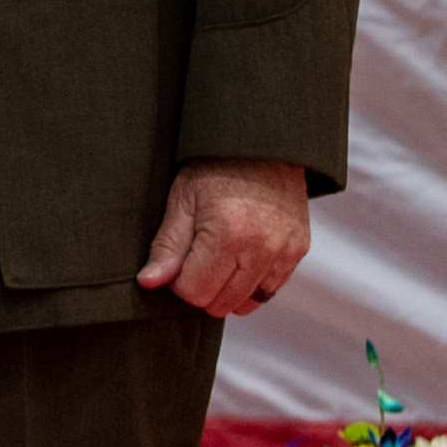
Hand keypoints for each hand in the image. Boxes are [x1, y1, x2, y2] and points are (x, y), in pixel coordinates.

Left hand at [137, 157, 310, 317]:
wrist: (263, 142)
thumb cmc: (215, 167)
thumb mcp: (183, 198)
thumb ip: (167, 246)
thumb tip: (148, 284)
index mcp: (227, 235)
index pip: (194, 293)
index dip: (179, 279)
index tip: (181, 255)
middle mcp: (261, 249)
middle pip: (220, 304)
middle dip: (203, 286)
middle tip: (199, 253)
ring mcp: (284, 252)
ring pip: (246, 304)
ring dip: (228, 288)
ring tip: (221, 255)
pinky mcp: (298, 251)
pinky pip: (269, 290)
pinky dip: (252, 283)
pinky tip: (243, 255)